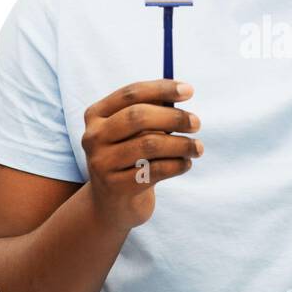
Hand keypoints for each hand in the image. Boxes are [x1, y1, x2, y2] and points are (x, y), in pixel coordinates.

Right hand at [81, 78, 202, 229]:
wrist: (113, 203)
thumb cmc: (131, 156)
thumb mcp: (135, 132)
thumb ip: (153, 110)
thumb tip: (182, 91)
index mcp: (96, 115)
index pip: (131, 94)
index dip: (161, 89)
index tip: (190, 90)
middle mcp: (94, 137)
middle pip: (138, 117)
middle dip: (173, 117)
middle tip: (196, 123)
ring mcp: (102, 162)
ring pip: (149, 144)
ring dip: (181, 144)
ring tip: (197, 148)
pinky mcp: (116, 187)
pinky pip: (156, 170)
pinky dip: (177, 165)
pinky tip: (186, 164)